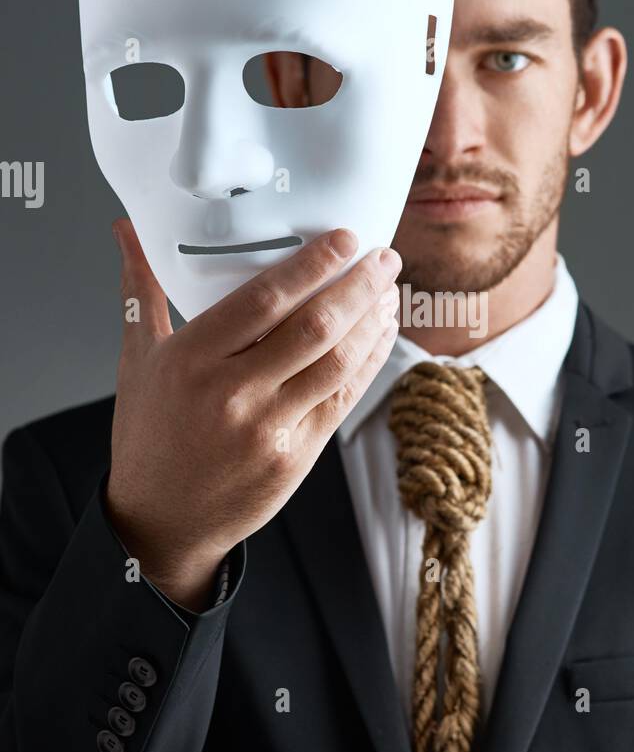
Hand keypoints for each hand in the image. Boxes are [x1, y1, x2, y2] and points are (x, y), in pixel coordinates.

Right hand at [105, 220, 400, 611]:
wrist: (161, 520)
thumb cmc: (150, 434)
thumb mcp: (138, 359)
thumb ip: (142, 289)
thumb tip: (127, 230)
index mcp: (191, 359)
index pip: (264, 299)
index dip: (313, 266)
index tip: (345, 240)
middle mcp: (231, 393)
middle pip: (313, 328)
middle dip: (359, 287)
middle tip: (385, 257)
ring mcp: (267, 428)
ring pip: (336, 363)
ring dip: (371, 323)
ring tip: (389, 292)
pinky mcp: (295, 457)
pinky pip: (342, 399)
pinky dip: (368, 363)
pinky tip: (379, 336)